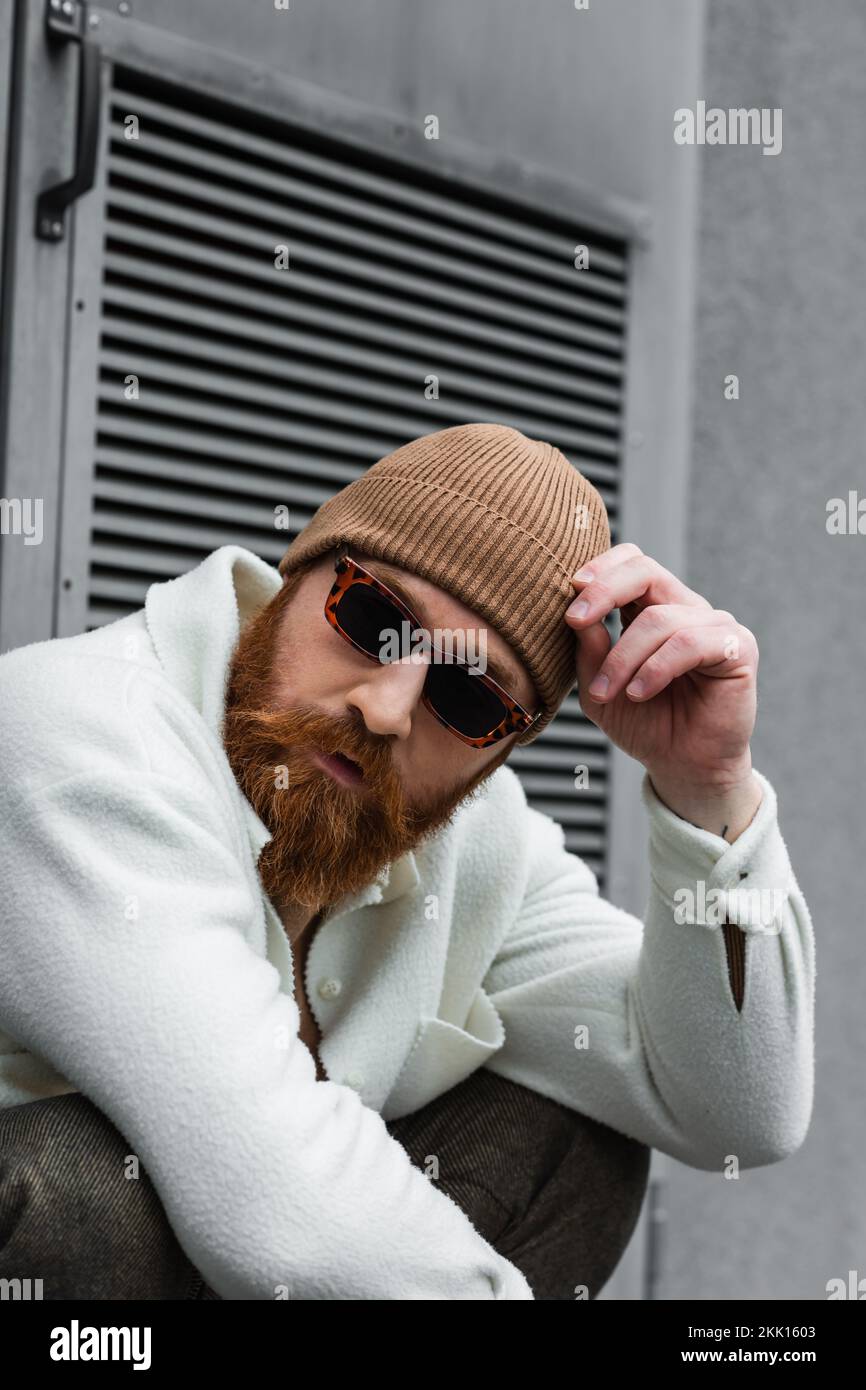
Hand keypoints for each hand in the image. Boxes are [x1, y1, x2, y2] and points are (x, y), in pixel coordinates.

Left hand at [565, 543, 759, 828]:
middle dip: (604, 590)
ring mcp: (714, 625)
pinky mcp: (737, 648)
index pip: (631, 563)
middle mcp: (685, 610)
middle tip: (574, 620)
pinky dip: (656, 668)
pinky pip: (690, 643)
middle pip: (646, 570)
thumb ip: (589, 651)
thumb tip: (576, 611)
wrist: (682, 767)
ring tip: (607, 693)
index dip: (601, 567)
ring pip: (660, 618)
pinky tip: (640, 693)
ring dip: (623, 657)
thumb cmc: (644, 725)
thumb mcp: (600, 689)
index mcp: (653, 609)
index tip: (570, 590)